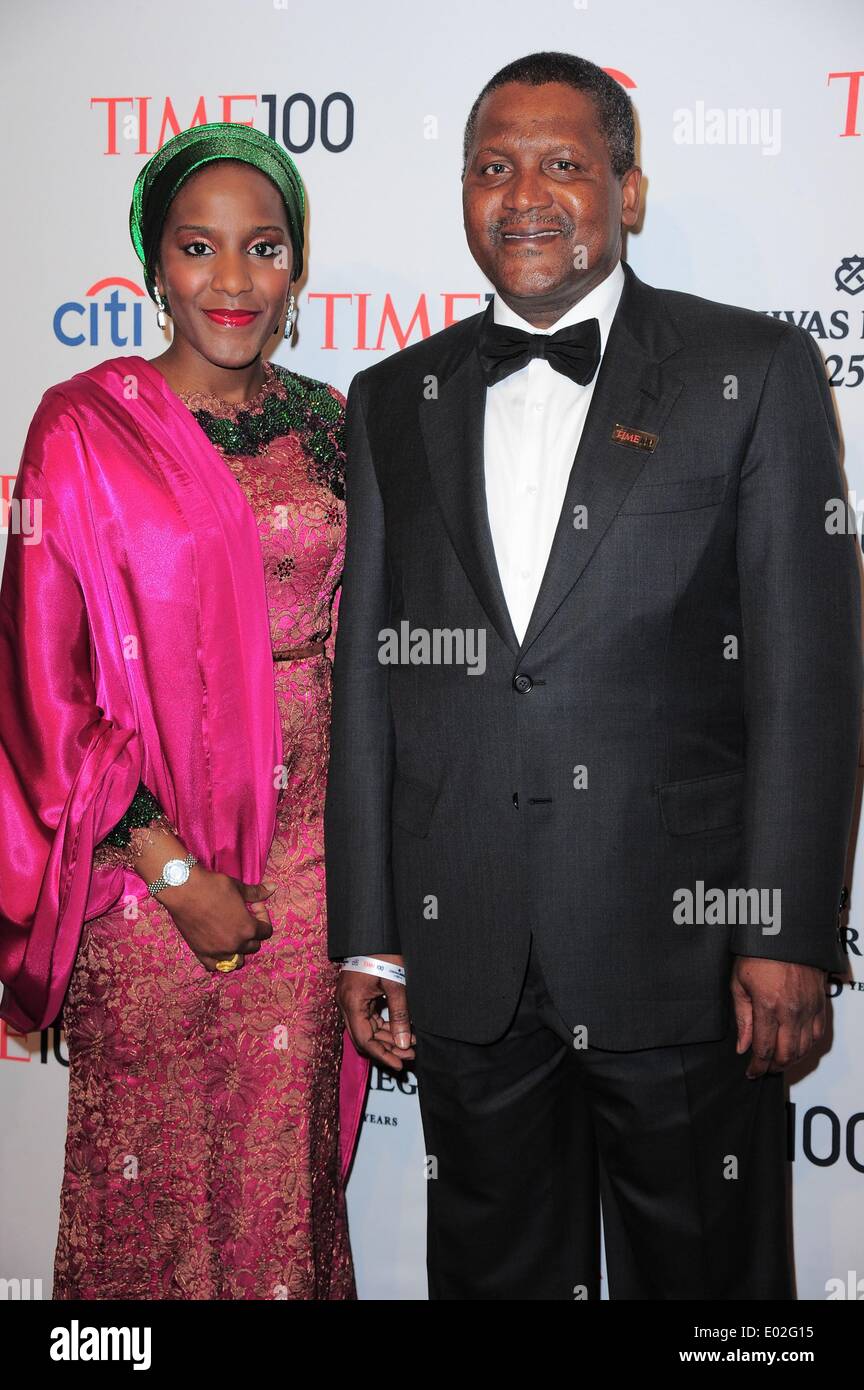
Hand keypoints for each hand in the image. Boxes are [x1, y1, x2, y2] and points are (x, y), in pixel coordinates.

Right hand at [156, 865, 275, 971]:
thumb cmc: (213, 886)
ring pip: (237, 960)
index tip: (253, 906)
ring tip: (232, 934)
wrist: (183, 890)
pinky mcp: (201, 953)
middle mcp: (235, 944)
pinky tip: (219, 947)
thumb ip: (257, 893)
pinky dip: (220, 960)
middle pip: (253, 946)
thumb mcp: (238, 888)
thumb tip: (274, 888)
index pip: (266, 931)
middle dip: (252, 933)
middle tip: (242, 917)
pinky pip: (215, 966)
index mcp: (247, 929)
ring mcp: (218, 952)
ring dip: (239, 949)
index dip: (263, 916)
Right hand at [337, 954, 416, 1071]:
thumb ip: (399, 1015)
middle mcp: (346, 1004)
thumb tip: (403, 1043)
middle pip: (364, 1037)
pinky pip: (368, 1018)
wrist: (373, 932)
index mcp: (352, 1002)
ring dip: (386, 1038)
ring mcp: (350, 1000)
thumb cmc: (384, 954)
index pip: (364, 1040)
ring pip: (367, 1029)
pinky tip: (401, 1030)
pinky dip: (383, 1025)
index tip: (399, 1064)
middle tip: (409, 1054)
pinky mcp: (356, 995)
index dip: (382, 1055)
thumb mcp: (396, 985)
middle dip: (386, 1048)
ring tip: (410, 1044)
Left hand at [730, 956, 826, 1077]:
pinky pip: (818, 1035)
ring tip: (778, 1061)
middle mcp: (792, 1011)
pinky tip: (796, 1047)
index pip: (764, 1049)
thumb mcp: (739, 983)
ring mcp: (809, 1008)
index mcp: (768, 1006)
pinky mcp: (820, 1003)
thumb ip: (742, 1019)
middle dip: (774, 1067)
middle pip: (787, 1055)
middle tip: (763, 1068)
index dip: (757, 1066)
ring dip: (791, 1060)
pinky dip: (807, 1047)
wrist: (785, 934)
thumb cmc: (757, 954)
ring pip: (804, 1049)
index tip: (751, 1072)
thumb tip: (743, 1047)